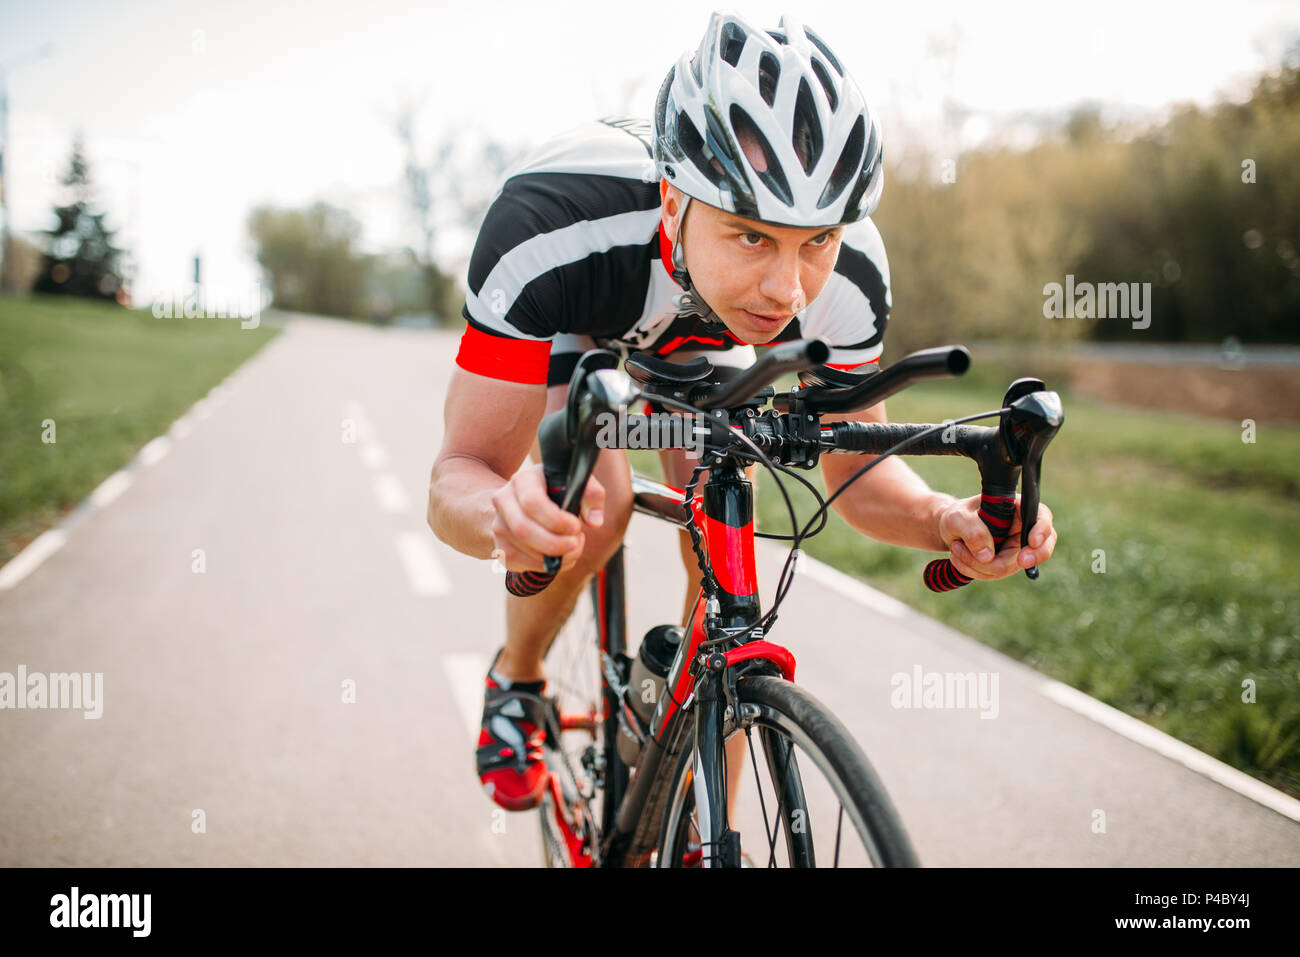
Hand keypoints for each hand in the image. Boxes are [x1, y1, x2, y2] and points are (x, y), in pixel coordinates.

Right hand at [490, 464, 604, 573]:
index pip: (532, 503)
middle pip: (523, 530)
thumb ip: (592, 495)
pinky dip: (543, 567)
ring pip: (519, 551)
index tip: (577, 527)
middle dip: (554, 544)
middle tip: (575, 545)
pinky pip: (518, 564)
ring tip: (572, 550)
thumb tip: (594, 521)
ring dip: (551, 558)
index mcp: (522, 480)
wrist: (525, 502)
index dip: (556, 520)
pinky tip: (559, 558)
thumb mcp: (576, 483)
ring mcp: (498, 526)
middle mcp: (503, 502)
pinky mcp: (500, 548)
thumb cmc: (556, 492)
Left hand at [938, 494, 1055, 581]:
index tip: (1032, 542)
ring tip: (956, 548)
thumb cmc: (957, 517)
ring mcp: (1015, 549)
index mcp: (1015, 508)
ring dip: (978, 564)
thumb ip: (972, 531)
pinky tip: (959, 558)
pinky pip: (994, 573)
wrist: (949, 531)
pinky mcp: (1005, 564)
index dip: (1042, 530)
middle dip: (1031, 557)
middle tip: (1021, 562)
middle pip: (1040, 547)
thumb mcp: (957, 517)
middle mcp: (1020, 529)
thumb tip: (988, 557)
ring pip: (1009, 566)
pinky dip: (974, 570)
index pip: (1041, 517)